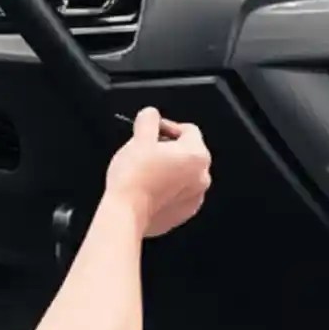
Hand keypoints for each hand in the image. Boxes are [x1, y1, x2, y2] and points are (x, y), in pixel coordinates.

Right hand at [103, 107, 210, 238]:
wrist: (126, 214)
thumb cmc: (134, 177)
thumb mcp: (139, 138)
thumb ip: (148, 119)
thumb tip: (150, 115)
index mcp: (197, 155)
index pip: (187, 130)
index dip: (167, 126)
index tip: (151, 129)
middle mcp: (202, 177)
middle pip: (186, 152)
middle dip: (167, 148)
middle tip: (144, 149)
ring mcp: (194, 197)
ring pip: (182, 173)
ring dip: (167, 169)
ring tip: (144, 170)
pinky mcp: (183, 213)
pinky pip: (177, 193)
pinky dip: (166, 189)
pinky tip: (147, 188)